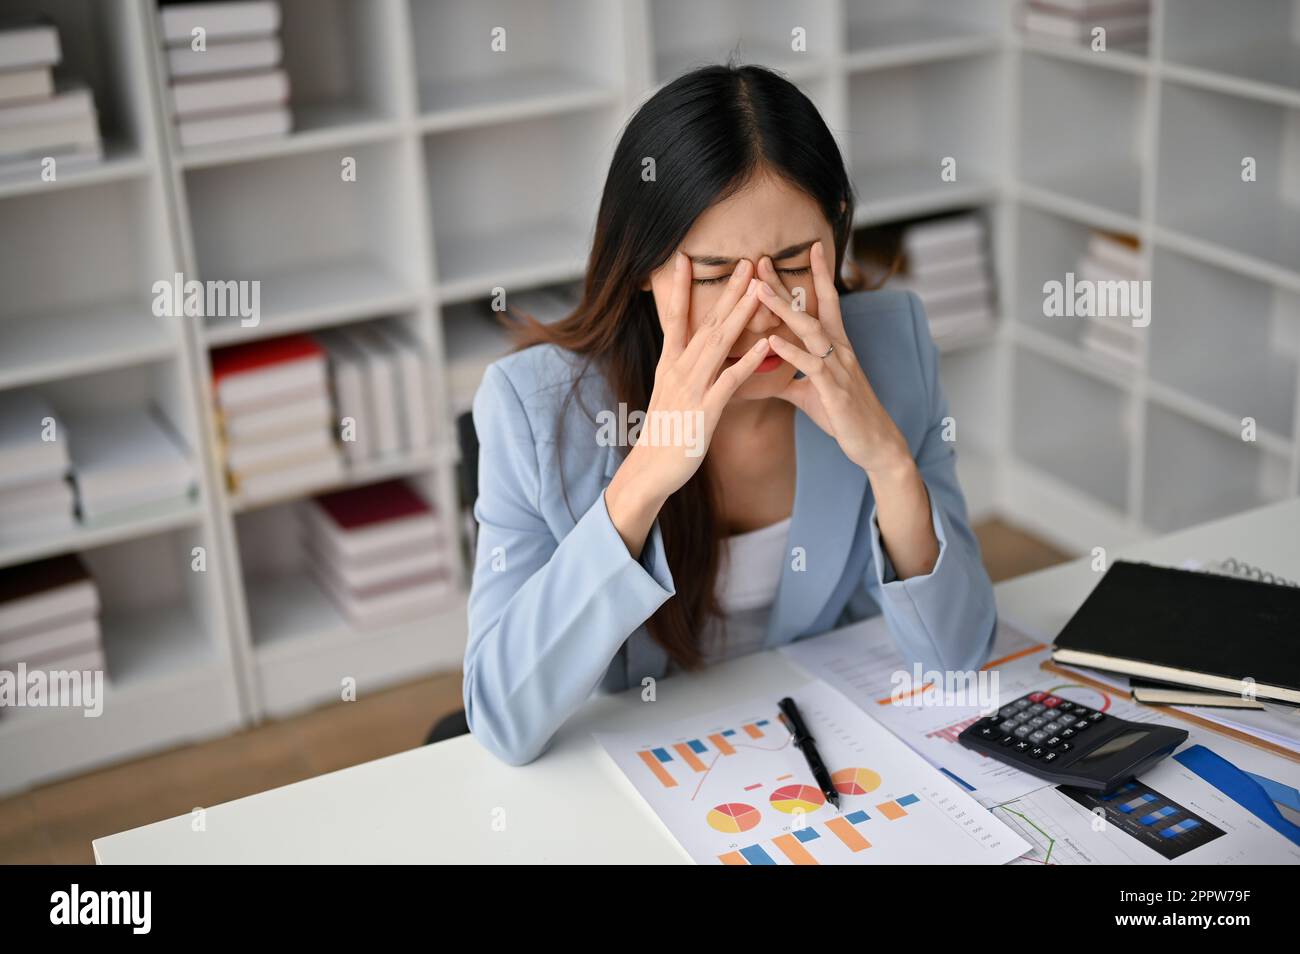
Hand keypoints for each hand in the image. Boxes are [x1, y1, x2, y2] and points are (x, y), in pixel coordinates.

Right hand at [605, 252, 768, 554]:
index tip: (686, 258)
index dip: (680, 288)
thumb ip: (682, 374)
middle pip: (705, 323)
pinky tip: (766, 344)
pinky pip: (730, 381)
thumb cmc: (663, 437)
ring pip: (720, 343)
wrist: (649, 470)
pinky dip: (747, 361)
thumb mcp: (668, 397)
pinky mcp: (705, 411)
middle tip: (744, 262)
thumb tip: (690, 357)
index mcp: (669, 366)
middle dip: (726, 291)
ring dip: (741, 314)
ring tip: (759, 288)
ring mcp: (692, 389)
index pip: (674, 318)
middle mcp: (678, 371)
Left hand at [756, 242, 912, 481]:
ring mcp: (839, 369)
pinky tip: (771, 340)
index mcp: (836, 348)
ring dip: (784, 309)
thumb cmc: (845, 417)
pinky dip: (791, 352)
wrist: (876, 444)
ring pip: (811, 330)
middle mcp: (840, 351)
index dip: (817, 275)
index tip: (807, 248)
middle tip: (763, 259)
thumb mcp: (812, 395)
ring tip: (760, 291)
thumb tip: (766, 379)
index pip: (825, 303)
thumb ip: (790, 382)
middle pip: (812, 308)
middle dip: (787, 283)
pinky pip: (812, 366)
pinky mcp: (836, 391)